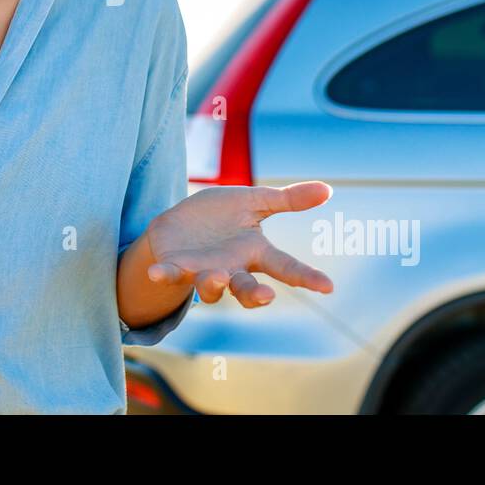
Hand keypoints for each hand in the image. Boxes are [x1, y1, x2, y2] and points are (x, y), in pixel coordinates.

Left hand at [143, 181, 334, 306]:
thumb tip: (328, 189)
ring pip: (211, 288)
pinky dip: (164, 275)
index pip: (285, 267)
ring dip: (214, 285)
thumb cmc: (220, 216)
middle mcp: (231, 268)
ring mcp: (203, 272)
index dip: (306, 277)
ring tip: (217, 277)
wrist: (179, 224)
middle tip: (267, 296)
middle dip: (256, 295)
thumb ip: (287, 200)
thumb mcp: (254, 202)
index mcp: (253, 252)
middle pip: (247, 289)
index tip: (328, 286)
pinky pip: (171, 275)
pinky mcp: (176, 268)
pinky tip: (156, 273)